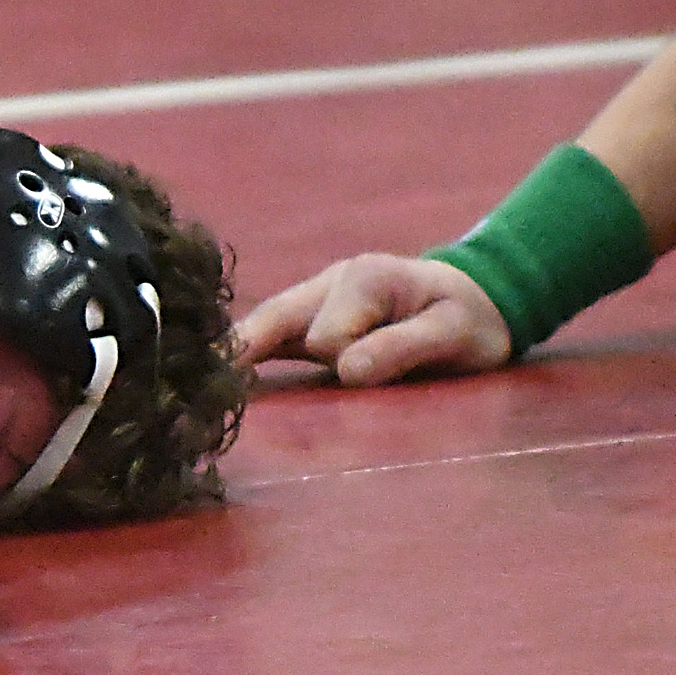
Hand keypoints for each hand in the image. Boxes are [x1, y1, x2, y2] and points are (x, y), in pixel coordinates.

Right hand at [234, 253, 511, 385]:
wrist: (476, 300)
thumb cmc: (469, 320)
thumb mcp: (455, 333)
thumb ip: (404, 346)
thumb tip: (346, 370)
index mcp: (363, 279)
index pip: (328, 336)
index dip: (345, 363)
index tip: (361, 381)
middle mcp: (327, 284)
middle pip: (273, 324)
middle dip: (256, 359)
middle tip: (234, 395)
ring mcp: (312, 302)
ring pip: (260, 329)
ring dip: (236, 358)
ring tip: (199, 391)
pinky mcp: (306, 323)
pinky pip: (265, 339)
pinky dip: (242, 358)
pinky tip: (215, 381)